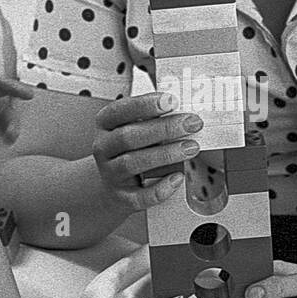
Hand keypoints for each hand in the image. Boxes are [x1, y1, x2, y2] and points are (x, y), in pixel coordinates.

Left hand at [0, 72, 34, 137]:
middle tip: (17, 122)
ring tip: (11, 136)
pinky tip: (8, 139)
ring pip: (7, 113)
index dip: (13, 87)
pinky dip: (8, 131)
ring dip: (12, 124)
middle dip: (15, 111)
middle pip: (7, 98)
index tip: (26, 94)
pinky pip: (3, 123)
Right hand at [91, 92, 203, 211]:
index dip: (144, 104)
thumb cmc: (132, 149)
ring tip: (191, 147)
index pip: (119, 111)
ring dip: (165, 154)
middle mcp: (103, 148)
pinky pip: (140, 196)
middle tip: (192, 123)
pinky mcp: (122, 197)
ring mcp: (111, 174)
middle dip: (163, 128)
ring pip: (133, 163)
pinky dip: (160, 188)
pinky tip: (177, 178)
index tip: (171, 100)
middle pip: (128, 137)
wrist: (114, 184)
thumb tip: (185, 112)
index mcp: (105, 124)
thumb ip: (154, 118)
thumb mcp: (135, 127)